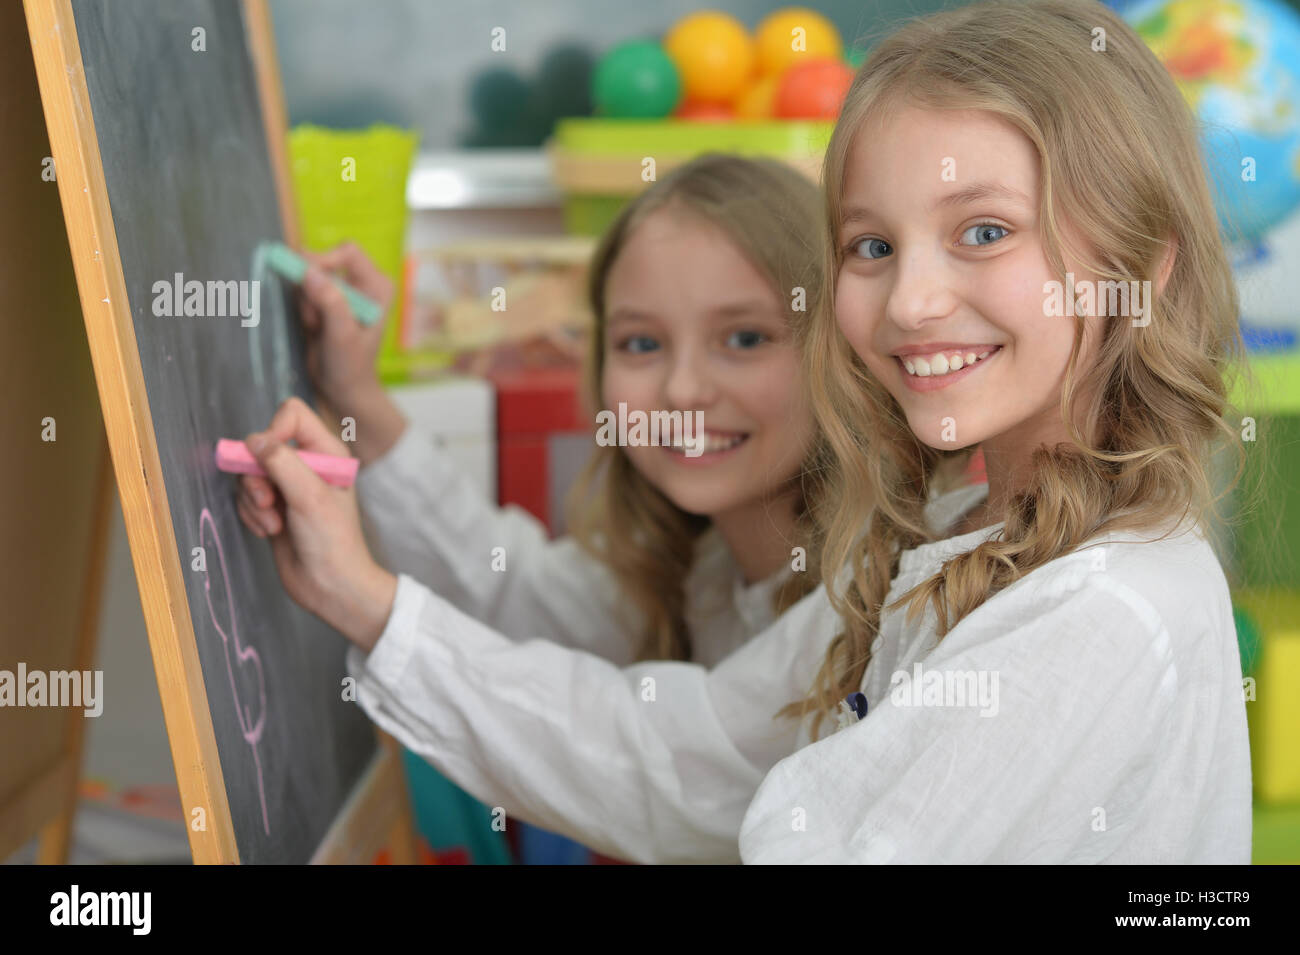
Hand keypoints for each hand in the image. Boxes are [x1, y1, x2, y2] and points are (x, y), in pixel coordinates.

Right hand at [235, 396, 396, 650]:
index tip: (267, 460)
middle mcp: (308, 465)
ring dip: (254, 501)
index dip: (272, 431)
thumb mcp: (309, 496)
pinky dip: (251, 514)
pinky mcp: (273, 507)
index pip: (291, 415)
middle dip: (257, 476)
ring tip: (273, 524)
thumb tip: (252, 439)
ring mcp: (289, 486)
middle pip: (262, 445)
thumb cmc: (332, 541)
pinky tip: (268, 533)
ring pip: (249, 474)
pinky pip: (246, 497)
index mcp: (327, 452)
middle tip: (269, 502)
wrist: (331, 587)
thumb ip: (281, 463)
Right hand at [298, 241, 391, 415]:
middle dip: (312, 289)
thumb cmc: (350, 365)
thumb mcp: (342, 334)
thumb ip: (330, 302)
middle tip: (315, 318)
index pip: (347, 253)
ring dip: (306, 302)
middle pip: (324, 261)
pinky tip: (314, 329)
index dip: (324, 261)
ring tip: (318, 327)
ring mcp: (342, 289)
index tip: (307, 281)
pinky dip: (303, 309)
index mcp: (378, 284)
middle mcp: (362, 282)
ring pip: (309, 276)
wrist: (343, 388)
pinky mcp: (325, 299)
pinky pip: (302, 290)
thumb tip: (309, 272)